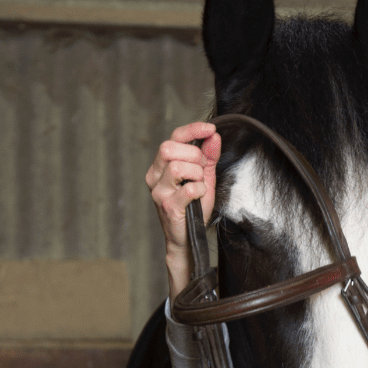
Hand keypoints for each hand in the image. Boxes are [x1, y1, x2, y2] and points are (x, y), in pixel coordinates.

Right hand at [146, 121, 220, 298]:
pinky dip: (200, 190)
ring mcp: (159, 191)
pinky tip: (199, 197)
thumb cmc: (193, 208)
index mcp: (161, 166)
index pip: (173, 138)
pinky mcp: (168, 206)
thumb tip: (213, 136)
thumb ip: (208, 157)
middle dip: (194, 155)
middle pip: (170, 148)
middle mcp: (155, 176)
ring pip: (178, 167)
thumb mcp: (204, 179)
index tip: (210, 128)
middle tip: (202, 171)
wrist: (187, 239)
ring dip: (197, 174)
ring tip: (199, 185)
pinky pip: (188, 188)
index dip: (192, 130)